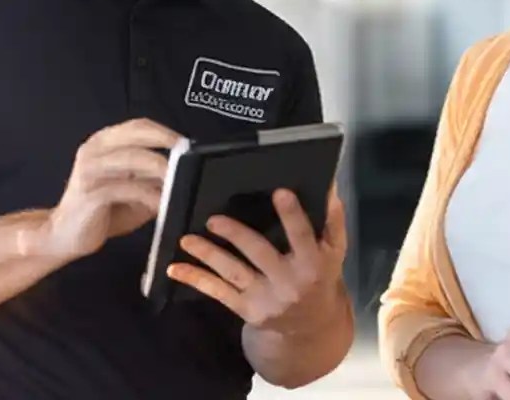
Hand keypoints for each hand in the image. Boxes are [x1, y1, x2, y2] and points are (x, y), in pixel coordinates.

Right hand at [42, 119, 180, 259]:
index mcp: (103, 142)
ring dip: (161, 169)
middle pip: (136, 133)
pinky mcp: (90, 192)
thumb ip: (153, 178)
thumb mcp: (133, 190)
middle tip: (189, 158)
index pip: (139, 125)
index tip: (188, 144)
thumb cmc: (102, 211)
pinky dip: (150, 196)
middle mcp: (94, 149)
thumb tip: (186, 172)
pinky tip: (162, 205)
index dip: (165, 132)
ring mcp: (90, 169)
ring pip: (133, 158)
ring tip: (180, 182)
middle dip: (167, 142)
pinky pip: (127, 188)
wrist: (64, 236)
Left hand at [168, 186, 347, 332]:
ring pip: (234, 273)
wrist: (310, 327)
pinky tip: (174, 269)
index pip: (302, 236)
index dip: (292, 215)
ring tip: (187, 240)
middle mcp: (289, 282)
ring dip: (209, 256)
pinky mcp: (246, 309)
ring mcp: (265, 297)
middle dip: (237, 236)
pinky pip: (218, 292)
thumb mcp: (334, 251)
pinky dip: (195, 279)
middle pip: (260, 254)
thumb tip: (328, 183)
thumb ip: (332, 219)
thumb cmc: (321, 275)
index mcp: (313, 263)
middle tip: (213, 219)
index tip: (280, 192)